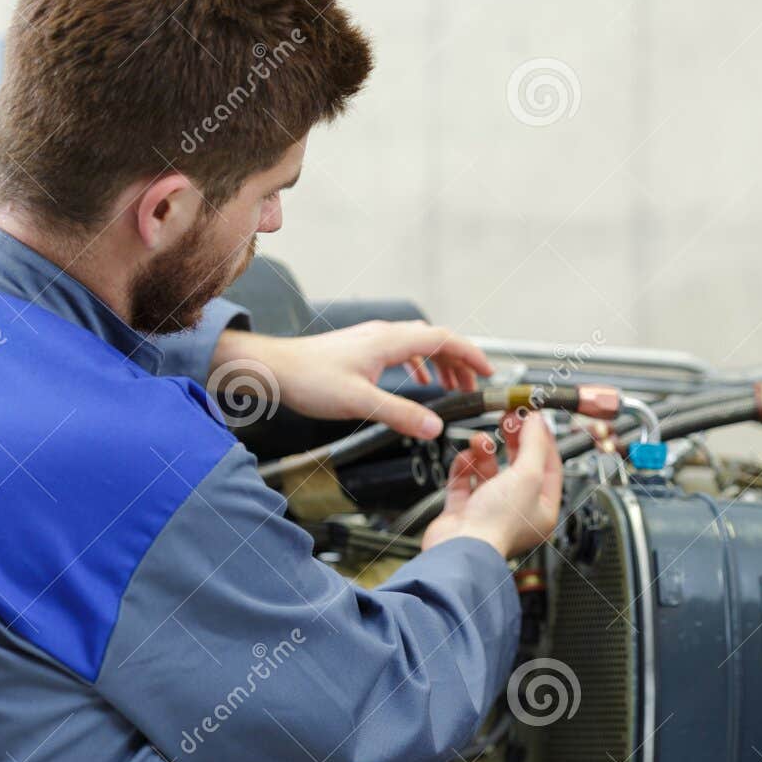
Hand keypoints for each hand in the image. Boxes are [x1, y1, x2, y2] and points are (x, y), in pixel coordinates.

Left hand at [212, 320, 493, 439]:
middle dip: (460, 362)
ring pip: (418, 345)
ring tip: (452, 386)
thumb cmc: (309, 379)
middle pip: (435, 340)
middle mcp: (384, 334)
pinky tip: (416, 381)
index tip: (489, 372)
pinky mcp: (361, 349)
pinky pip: (401, 350)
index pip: (444, 340)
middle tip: (474, 386)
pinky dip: (418, 364)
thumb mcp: (360, 401)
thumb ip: (400, 414)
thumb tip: (436, 427)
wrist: (272, 368)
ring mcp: (372, 339)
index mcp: (390, 342)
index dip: (471, 355)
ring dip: (440, 363)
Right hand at [421, 411, 562, 558]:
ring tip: (482, 439)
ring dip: (485, 451)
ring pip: (490, 471)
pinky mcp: (463, 510)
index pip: (550, 467)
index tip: (535, 418)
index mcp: (543, 510)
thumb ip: (534, 444)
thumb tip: (538, 421)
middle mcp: (518, 512)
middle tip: (508, 418)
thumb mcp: (528, 475)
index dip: (543, 439)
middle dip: (513, 441)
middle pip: (519, 467)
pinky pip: (465, 480)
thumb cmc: (497, 524)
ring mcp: (488, 511)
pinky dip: (465, 465)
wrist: (459, 548)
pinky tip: (467, 455)